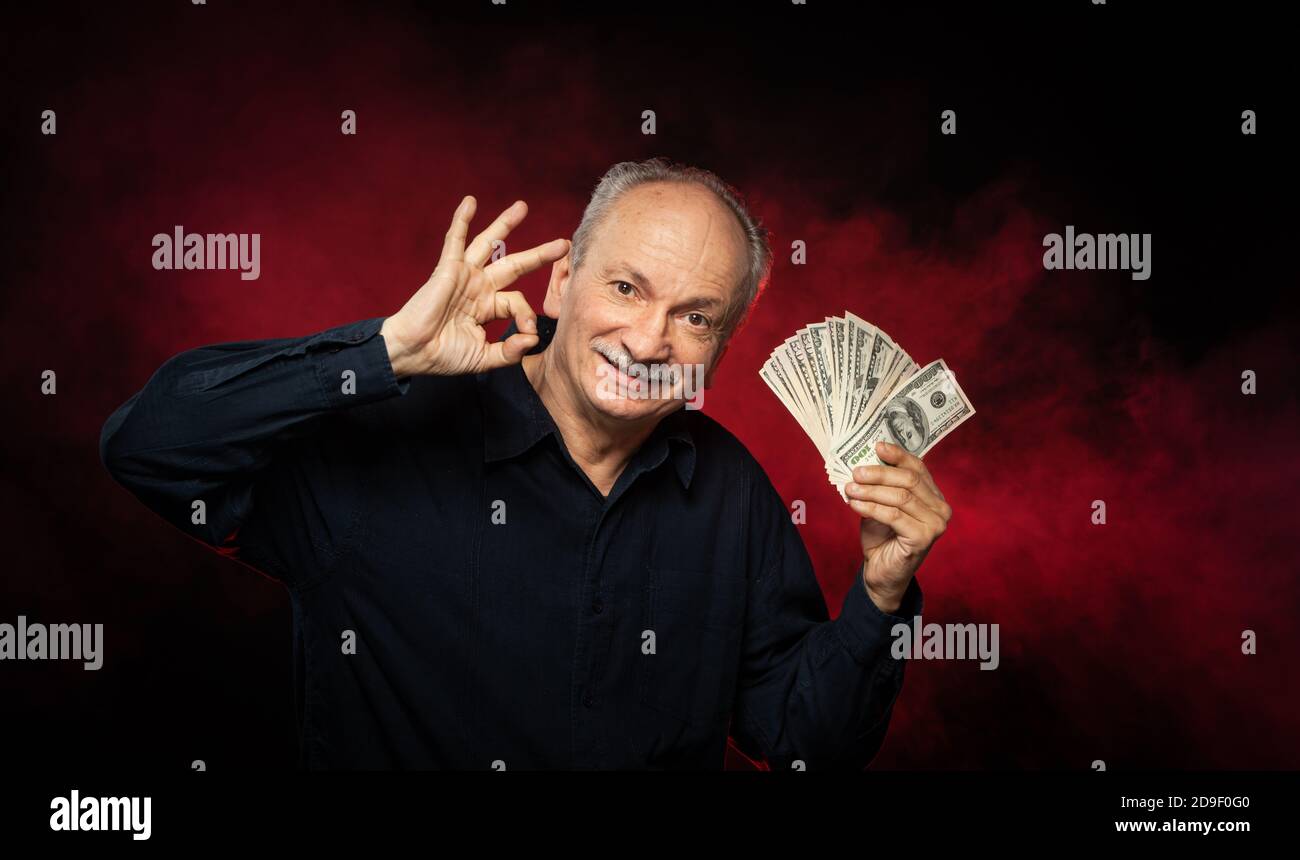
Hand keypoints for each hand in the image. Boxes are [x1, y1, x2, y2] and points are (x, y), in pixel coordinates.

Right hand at [380, 196, 569, 377]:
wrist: (414, 352)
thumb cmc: (443, 356)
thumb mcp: (483, 358)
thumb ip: (508, 352)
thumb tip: (532, 339)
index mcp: (487, 307)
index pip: (518, 302)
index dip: (527, 316)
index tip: (526, 333)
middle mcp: (478, 287)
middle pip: (515, 265)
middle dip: (539, 254)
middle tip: (563, 244)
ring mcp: (464, 275)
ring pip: (488, 244)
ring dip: (505, 224)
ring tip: (522, 207)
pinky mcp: (448, 269)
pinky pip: (455, 240)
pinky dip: (461, 220)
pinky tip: (470, 202)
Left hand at [843, 440, 951, 612]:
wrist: (882, 572)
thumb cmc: (882, 536)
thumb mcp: (880, 504)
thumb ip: (881, 485)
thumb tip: (865, 459)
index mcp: (934, 496)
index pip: (918, 468)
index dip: (898, 455)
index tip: (877, 446)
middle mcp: (941, 508)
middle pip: (909, 480)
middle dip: (879, 473)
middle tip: (856, 472)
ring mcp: (936, 524)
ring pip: (900, 497)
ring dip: (871, 491)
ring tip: (850, 489)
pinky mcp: (924, 538)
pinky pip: (894, 515)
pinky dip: (871, 507)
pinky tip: (854, 504)